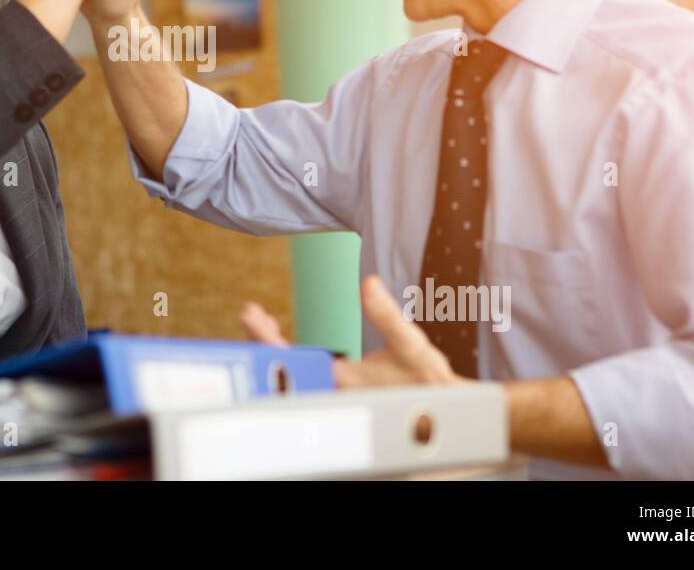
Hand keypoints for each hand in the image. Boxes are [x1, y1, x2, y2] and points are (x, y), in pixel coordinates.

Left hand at [240, 275, 464, 387]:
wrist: (444, 408)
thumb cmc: (427, 380)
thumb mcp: (411, 344)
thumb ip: (388, 316)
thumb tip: (369, 285)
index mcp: (342, 380)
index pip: (292, 359)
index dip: (266, 338)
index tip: (251, 315)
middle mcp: (333, 390)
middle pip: (283, 366)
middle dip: (262, 339)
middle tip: (249, 312)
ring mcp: (334, 392)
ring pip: (292, 370)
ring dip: (274, 345)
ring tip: (262, 319)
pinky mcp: (339, 390)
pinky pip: (303, 371)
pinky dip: (289, 352)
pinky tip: (285, 339)